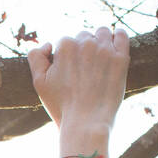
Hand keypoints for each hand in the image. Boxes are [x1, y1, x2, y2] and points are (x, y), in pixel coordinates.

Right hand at [28, 28, 129, 157]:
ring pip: (102, 32)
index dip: (66, 57)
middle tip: (83, 71)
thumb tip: (49, 44)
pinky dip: (117, 36)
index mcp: (65, 45)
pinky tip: (114, 45)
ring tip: (98, 60)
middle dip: (83, 49)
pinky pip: (121, 35)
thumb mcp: (39, 82)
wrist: (86, 124)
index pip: (66, 42)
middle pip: (84, 36)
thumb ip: (35, 57)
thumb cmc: (61, 106)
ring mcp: (105, 50)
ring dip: (99, 41)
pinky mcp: (120, 59)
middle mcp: (85, 43)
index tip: (69, 73)